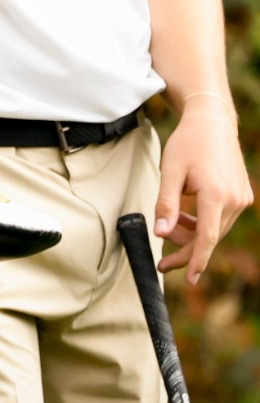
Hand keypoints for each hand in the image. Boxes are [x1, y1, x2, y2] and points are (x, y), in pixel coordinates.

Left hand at [154, 97, 253, 282]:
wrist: (212, 124)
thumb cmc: (188, 145)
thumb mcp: (170, 171)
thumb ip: (166, 204)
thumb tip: (160, 234)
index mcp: (216, 195)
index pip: (207, 237)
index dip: (197, 260)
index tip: (190, 279)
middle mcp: (235, 200)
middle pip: (210, 237)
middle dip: (186, 250)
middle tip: (163, 262)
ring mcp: (242, 199)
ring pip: (215, 230)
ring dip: (193, 235)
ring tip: (169, 229)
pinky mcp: (242, 196)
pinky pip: (221, 219)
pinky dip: (203, 224)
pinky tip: (185, 218)